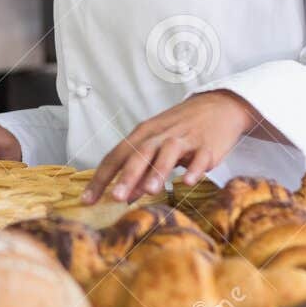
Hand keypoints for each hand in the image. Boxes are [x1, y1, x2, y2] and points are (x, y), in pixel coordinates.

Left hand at [83, 90, 261, 202]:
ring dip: (158, 171)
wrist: (218, 107)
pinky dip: (193, 168)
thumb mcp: (156, 147)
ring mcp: (184, 139)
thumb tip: (123, 197)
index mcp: (142, 134)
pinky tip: (188, 182)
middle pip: (139, 154)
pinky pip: (199, 157)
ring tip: (149, 191)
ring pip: (167, 153)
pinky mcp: (207, 145)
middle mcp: (159, 135)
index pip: (116, 156)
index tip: (87, 200)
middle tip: (115, 197)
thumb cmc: (180, 130)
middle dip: (127, 176)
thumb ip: (139, 171)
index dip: (100, 178)